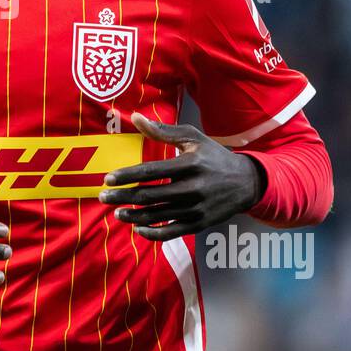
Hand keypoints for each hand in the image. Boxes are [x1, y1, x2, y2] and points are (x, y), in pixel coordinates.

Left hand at [98, 113, 265, 240]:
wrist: (247, 183)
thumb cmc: (214, 156)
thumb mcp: (193, 138)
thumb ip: (162, 131)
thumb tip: (135, 117)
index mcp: (190, 164)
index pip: (151, 171)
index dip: (127, 176)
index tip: (107, 178)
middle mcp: (193, 188)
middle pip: (149, 196)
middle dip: (122, 197)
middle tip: (103, 196)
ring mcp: (196, 209)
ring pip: (157, 216)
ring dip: (132, 216)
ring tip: (116, 211)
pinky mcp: (199, 224)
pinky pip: (170, 233)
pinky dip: (151, 233)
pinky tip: (136, 227)